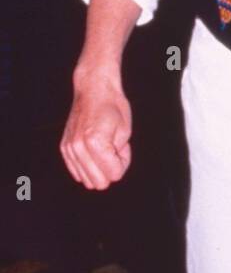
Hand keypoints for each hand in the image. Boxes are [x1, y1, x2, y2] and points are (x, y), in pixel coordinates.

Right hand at [60, 72, 132, 189]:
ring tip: (103, 147)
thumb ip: (119, 157)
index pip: (115, 175)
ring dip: (99, 167)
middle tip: (113, 148)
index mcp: (95, 143)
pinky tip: (93, 150)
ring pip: (87, 180)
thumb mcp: (125, 132)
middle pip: (99, 183)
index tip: (122, 146)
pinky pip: (77, 173)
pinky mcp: (64, 148)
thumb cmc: (113, 107)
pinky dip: (89, 166)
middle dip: (111, 169)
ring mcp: (68, 148)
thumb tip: (110, 174)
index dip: (123, 162)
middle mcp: (78, 148)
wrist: (93, 89)